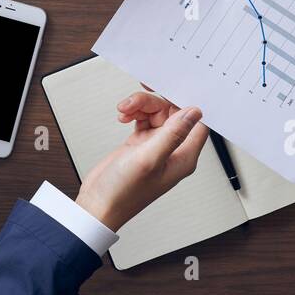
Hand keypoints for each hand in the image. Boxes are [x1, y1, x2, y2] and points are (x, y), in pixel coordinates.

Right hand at [75, 91, 208, 231]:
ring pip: (156, 113)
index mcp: (184, 157)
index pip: (197, 123)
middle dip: (154, 102)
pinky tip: (123, 117)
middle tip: (136, 101)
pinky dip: (133, 113)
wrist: (97, 203)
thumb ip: (173, 134)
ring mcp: (156, 146)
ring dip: (140, 106)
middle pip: (173, 113)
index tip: (171, 91)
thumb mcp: (149, 158)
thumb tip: (194, 113)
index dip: (186, 104)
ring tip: (124, 110)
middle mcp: (173, 151)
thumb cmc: (123, 192)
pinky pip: (143, 118)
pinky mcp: (140, 144)